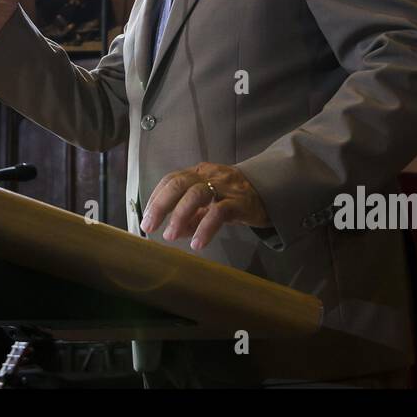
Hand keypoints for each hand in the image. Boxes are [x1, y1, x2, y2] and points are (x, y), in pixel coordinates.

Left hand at [140, 163, 270, 250]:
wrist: (270, 192)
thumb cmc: (234, 198)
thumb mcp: (209, 205)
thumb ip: (191, 216)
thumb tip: (172, 232)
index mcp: (198, 173)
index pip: (171, 179)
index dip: (156, 198)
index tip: (146, 218)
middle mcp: (209, 175)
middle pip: (179, 183)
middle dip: (160, 205)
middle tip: (149, 227)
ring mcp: (225, 186)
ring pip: (197, 193)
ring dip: (180, 215)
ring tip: (170, 235)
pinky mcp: (240, 202)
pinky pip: (219, 212)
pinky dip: (205, 228)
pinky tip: (197, 243)